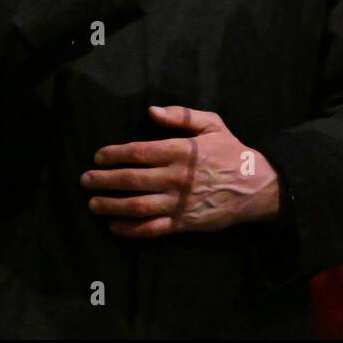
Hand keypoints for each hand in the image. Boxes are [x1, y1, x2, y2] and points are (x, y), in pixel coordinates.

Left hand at [81, 105, 278, 236]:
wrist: (257, 187)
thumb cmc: (232, 152)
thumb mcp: (212, 124)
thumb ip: (182, 115)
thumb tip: (151, 112)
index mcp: (181, 151)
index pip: (138, 152)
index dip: (114, 155)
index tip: (98, 157)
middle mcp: (176, 178)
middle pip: (131, 180)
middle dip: (104, 180)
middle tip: (85, 180)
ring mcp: (179, 203)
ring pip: (137, 206)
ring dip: (111, 206)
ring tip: (93, 204)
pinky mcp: (184, 223)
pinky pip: (152, 229)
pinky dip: (131, 230)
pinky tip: (115, 227)